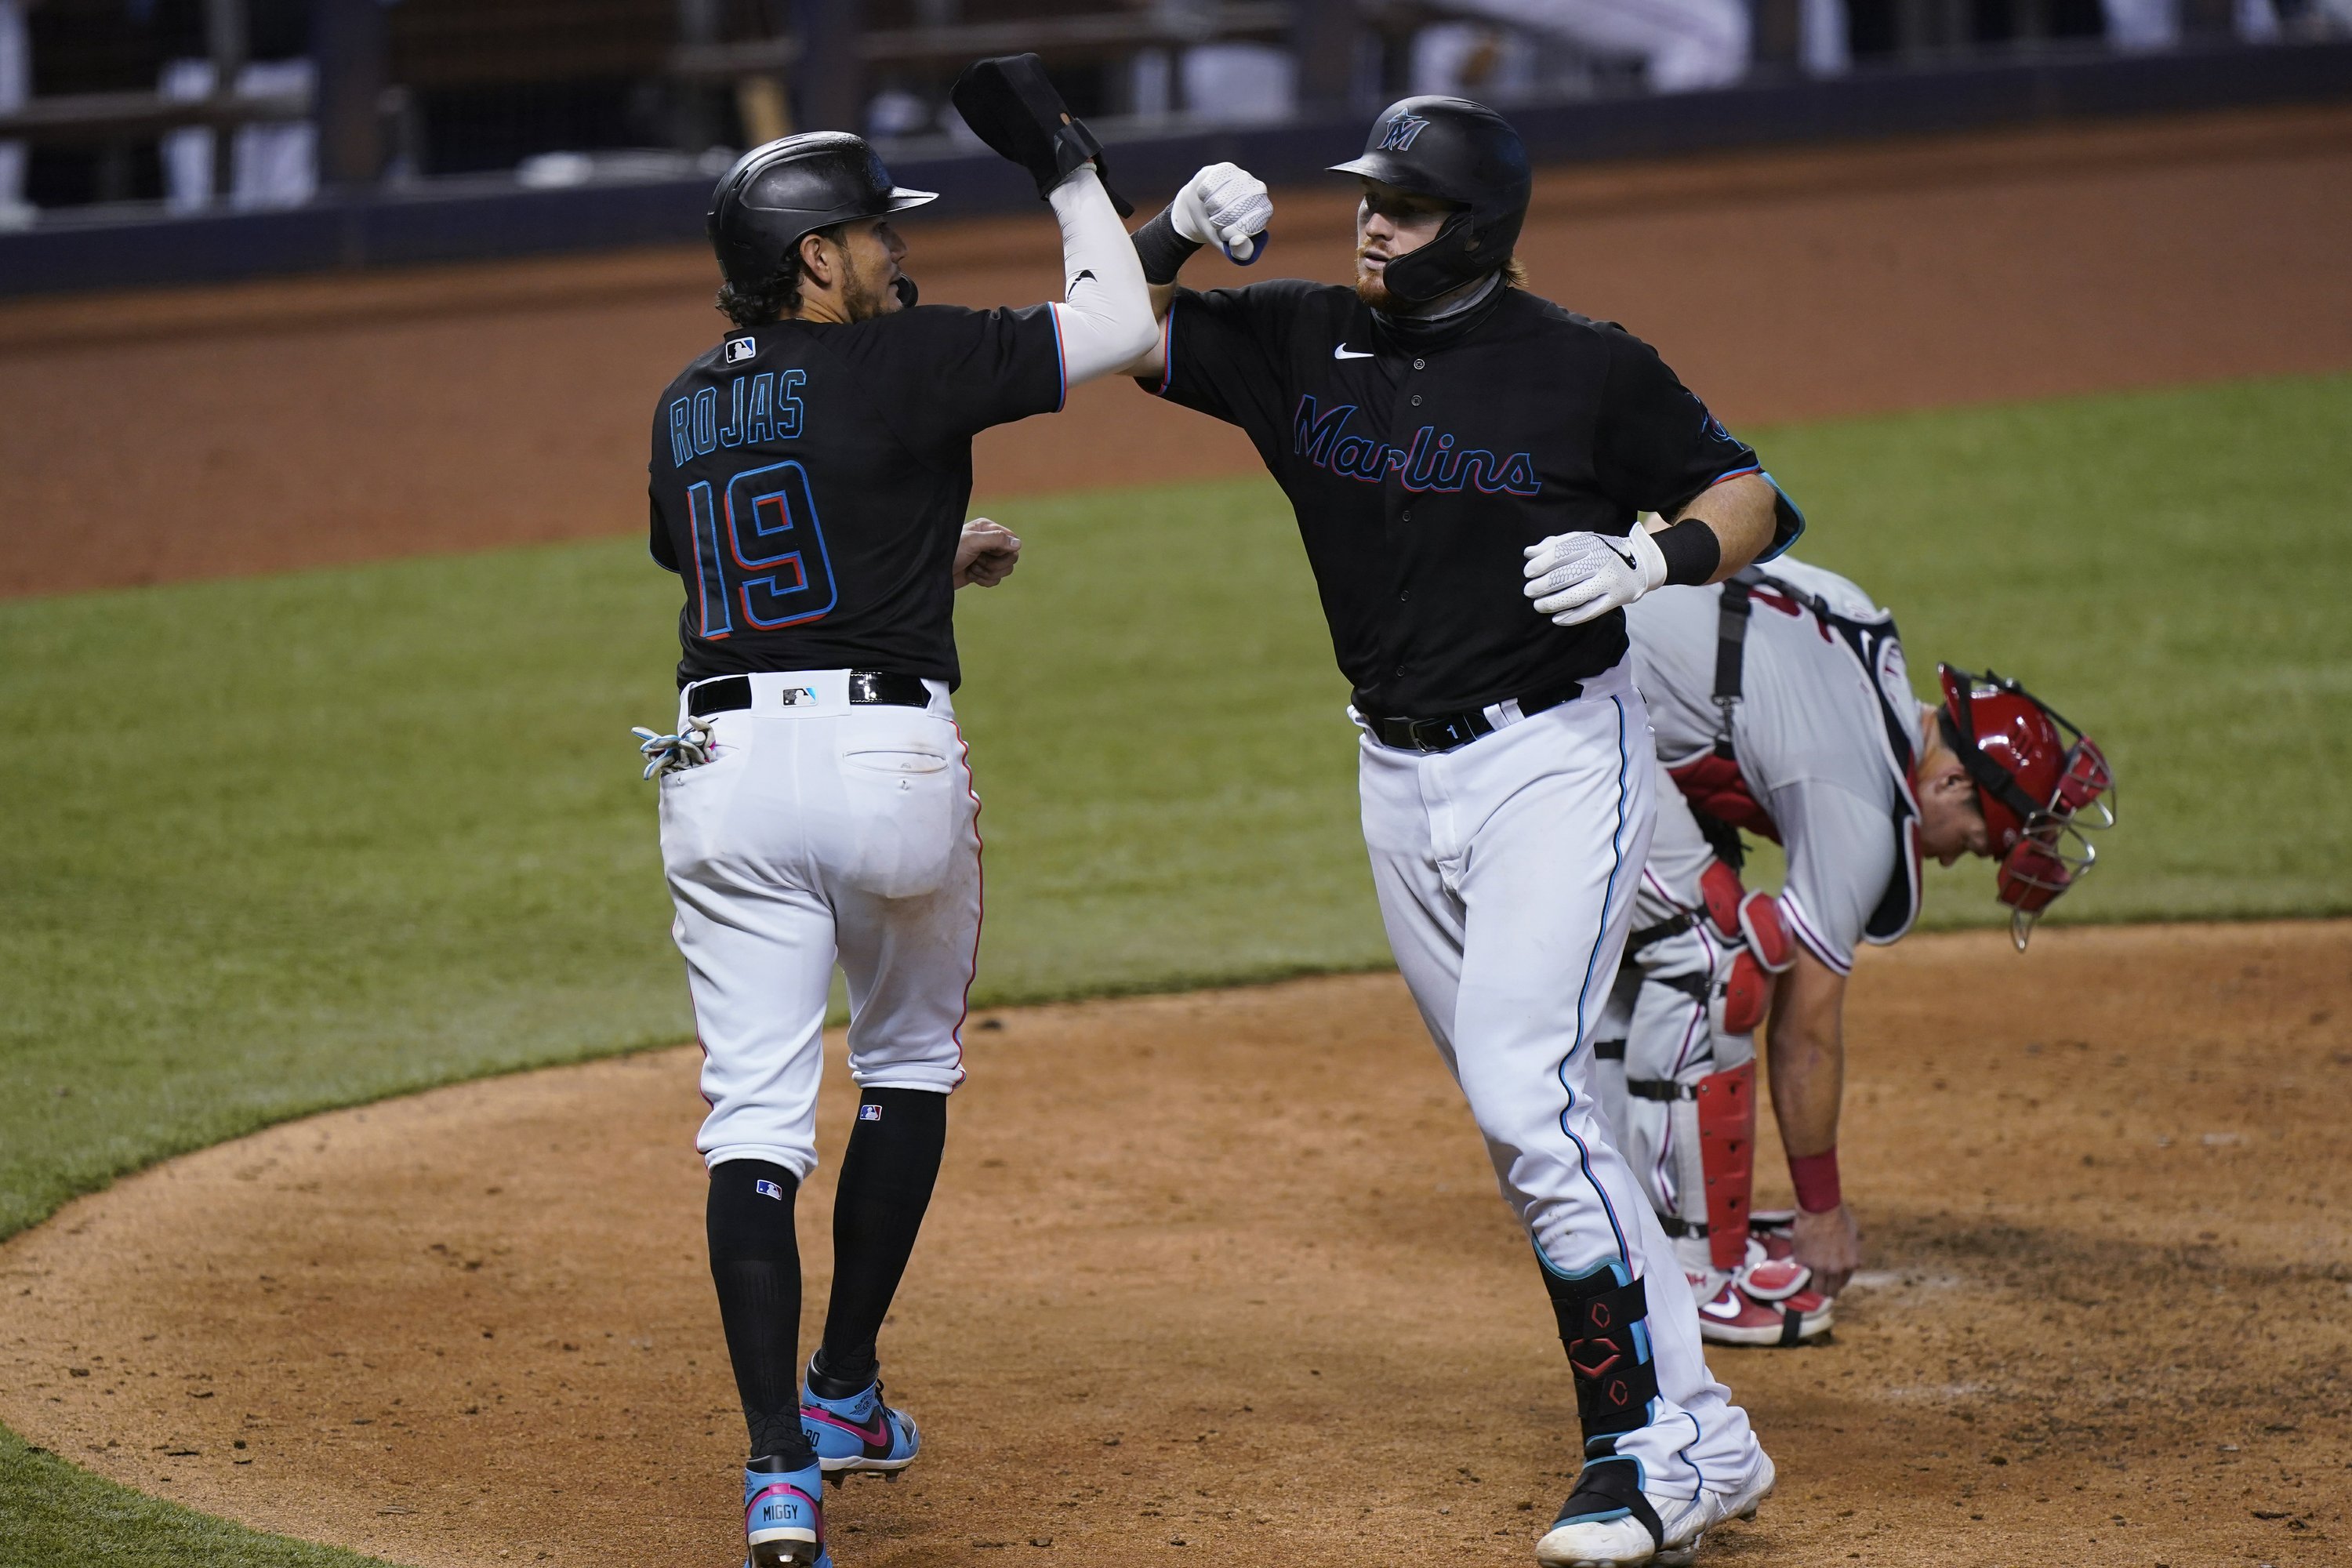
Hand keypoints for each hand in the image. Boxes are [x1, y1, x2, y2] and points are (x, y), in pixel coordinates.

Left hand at [954, 518, 1021, 588]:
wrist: (933, 572)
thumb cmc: (950, 552)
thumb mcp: (972, 542)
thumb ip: (997, 540)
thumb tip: (1019, 544)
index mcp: (987, 528)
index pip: (1012, 540)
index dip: (1005, 551)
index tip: (989, 553)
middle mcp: (989, 541)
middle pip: (1011, 557)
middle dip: (995, 564)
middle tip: (977, 562)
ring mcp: (986, 557)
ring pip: (1005, 570)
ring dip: (988, 573)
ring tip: (972, 568)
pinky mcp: (982, 572)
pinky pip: (996, 580)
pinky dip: (984, 581)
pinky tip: (970, 575)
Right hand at [1173, 162, 1271, 262]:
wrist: (1202, 206)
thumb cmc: (1220, 227)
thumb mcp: (1228, 242)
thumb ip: (1238, 248)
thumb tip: (1239, 243)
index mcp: (1264, 211)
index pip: (1247, 226)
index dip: (1230, 232)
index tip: (1224, 233)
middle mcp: (1258, 191)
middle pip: (1232, 213)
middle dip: (1219, 222)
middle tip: (1217, 221)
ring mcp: (1243, 176)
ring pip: (1218, 201)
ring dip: (1210, 209)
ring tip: (1212, 209)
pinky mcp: (1226, 168)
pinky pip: (1208, 187)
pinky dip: (1202, 196)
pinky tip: (1207, 195)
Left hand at [1522, 527, 1666, 625]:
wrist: (1641, 563)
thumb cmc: (1603, 551)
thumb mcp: (1582, 540)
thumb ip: (1555, 544)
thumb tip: (1528, 553)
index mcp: (1590, 544)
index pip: (1558, 554)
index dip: (1539, 565)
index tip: (1528, 572)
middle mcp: (1600, 562)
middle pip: (1564, 576)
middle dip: (1541, 586)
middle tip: (1529, 591)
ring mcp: (1609, 582)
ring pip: (1576, 596)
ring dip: (1552, 603)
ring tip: (1538, 605)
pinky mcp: (1615, 599)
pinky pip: (1590, 611)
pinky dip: (1571, 617)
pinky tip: (1556, 619)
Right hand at [1791, 1202, 1861, 1297]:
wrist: (1820, 1208)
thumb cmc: (1839, 1217)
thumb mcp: (1854, 1236)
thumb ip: (1854, 1253)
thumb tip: (1856, 1264)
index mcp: (1850, 1264)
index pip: (1842, 1283)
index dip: (1836, 1284)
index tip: (1830, 1284)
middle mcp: (1835, 1269)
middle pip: (1830, 1291)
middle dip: (1825, 1292)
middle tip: (1819, 1293)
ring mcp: (1818, 1266)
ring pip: (1815, 1288)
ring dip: (1812, 1290)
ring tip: (1807, 1291)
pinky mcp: (1802, 1261)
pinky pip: (1801, 1275)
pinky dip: (1800, 1276)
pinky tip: (1798, 1276)